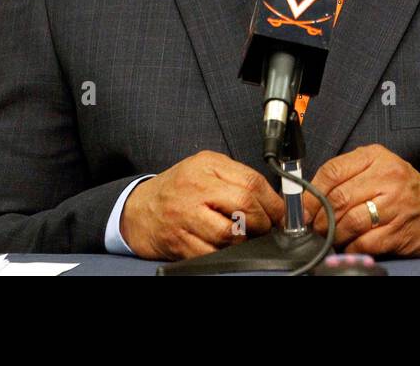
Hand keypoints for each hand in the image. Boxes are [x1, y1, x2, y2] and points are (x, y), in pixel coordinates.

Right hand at [119, 150, 284, 259]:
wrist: (138, 210)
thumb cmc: (178, 189)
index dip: (273, 201)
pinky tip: (225, 246)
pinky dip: (225, 253)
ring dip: (245, 239)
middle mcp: (195, 188)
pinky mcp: (179, 242)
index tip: (281, 213)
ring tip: (244, 236)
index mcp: (206, 166)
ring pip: (230, 233)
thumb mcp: (206, 169)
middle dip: (262, 221)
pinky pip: (212, 253)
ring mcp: (185, 216)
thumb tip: (274, 199)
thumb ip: (237, 177)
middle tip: (265, 227)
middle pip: (244, 204)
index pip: (251, 181)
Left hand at [301, 144, 419, 255]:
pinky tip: (351, 245)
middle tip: (314, 228)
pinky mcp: (399, 230)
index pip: (333, 170)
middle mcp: (388, 176)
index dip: (311, 193)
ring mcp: (396, 204)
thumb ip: (349, 177)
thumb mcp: (379, 170)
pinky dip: (351, 247)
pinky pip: (364, 242)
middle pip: (338, 198)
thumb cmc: (405, 191)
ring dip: (333, 235)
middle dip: (319, 218)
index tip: (303, 209)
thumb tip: (310, 198)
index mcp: (377, 157)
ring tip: (331, 237)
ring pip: (349, 222)